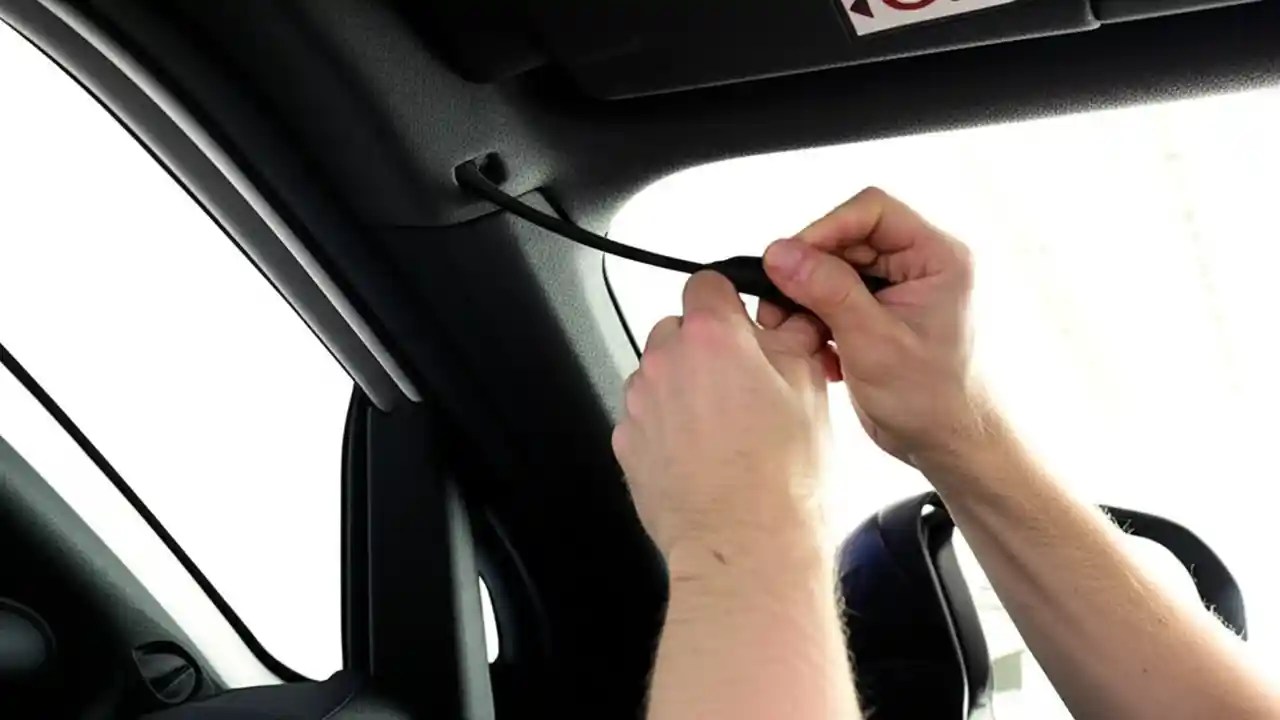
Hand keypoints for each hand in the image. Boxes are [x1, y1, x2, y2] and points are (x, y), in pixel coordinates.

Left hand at [612, 271, 832, 561]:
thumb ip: (793, 341)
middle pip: (678, 329)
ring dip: (684, 387)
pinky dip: (667, 426)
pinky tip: (702, 455)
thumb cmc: (782, 481)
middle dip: (706, 348)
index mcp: (713, 338)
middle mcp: (666, 363)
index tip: (742, 323)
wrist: (745, 549)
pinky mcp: (626, 443)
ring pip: (659, 374)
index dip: (729, 301)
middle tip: (744, 384)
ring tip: (725, 429)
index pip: (707, 284)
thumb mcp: (809, 392)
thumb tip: (791, 322)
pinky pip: (646, 417)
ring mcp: (640, 404)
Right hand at [762, 187, 988, 463]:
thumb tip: (781, 253)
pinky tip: (824, 352)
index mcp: (939, 257)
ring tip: (802, 333)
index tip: (790, 258)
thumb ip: (827, 291)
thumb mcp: (873, 342)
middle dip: (811, 270)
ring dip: (811, 299)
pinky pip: (838, 295)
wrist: (953, 446)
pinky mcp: (885, 311)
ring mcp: (903, 288)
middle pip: (849, 238)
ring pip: (837, 268)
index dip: (825, 229)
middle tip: (783, 302)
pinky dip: (820, 319)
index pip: (871, 210)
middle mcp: (923, 264)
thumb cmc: (936, 401)